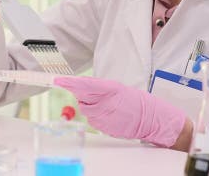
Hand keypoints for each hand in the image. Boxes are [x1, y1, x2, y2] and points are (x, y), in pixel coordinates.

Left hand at [54, 75, 187, 147]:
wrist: (150, 119)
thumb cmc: (136, 101)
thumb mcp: (118, 88)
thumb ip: (99, 87)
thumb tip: (82, 84)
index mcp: (110, 90)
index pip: (84, 85)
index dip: (69, 83)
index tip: (58, 80)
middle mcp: (105, 104)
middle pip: (81, 99)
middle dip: (80, 95)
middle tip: (88, 93)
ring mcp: (104, 118)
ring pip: (86, 110)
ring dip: (90, 106)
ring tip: (105, 104)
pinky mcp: (104, 128)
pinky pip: (93, 120)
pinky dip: (96, 115)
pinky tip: (108, 113)